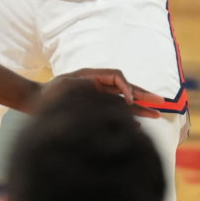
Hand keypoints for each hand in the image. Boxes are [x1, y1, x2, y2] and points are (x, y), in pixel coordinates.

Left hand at [40, 69, 162, 119]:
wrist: (37, 101)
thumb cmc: (50, 92)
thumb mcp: (65, 86)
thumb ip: (83, 85)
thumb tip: (100, 88)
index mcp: (93, 76)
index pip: (118, 77)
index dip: (127, 87)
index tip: (129, 101)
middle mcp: (98, 85)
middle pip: (127, 88)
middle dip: (144, 95)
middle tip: (162, 102)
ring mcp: (98, 97)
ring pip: (124, 101)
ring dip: (140, 107)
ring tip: (158, 113)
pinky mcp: (96, 108)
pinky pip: (116, 111)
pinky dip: (128, 117)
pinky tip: (139, 125)